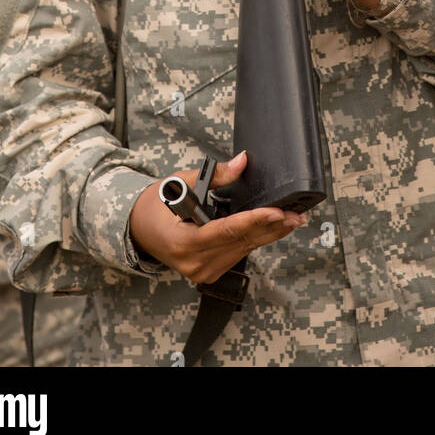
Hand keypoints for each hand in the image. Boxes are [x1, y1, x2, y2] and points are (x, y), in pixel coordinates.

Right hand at [129, 152, 305, 284]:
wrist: (139, 229)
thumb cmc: (155, 205)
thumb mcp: (178, 182)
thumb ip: (213, 176)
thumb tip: (241, 162)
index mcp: (182, 243)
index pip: (225, 231)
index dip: (253, 221)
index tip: (275, 211)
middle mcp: (194, 263)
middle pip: (240, 242)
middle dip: (271, 226)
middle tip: (296, 213)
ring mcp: (202, 271)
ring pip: (244, 250)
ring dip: (269, 234)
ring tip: (293, 220)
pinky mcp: (209, 271)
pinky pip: (238, 253)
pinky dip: (256, 239)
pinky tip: (274, 229)